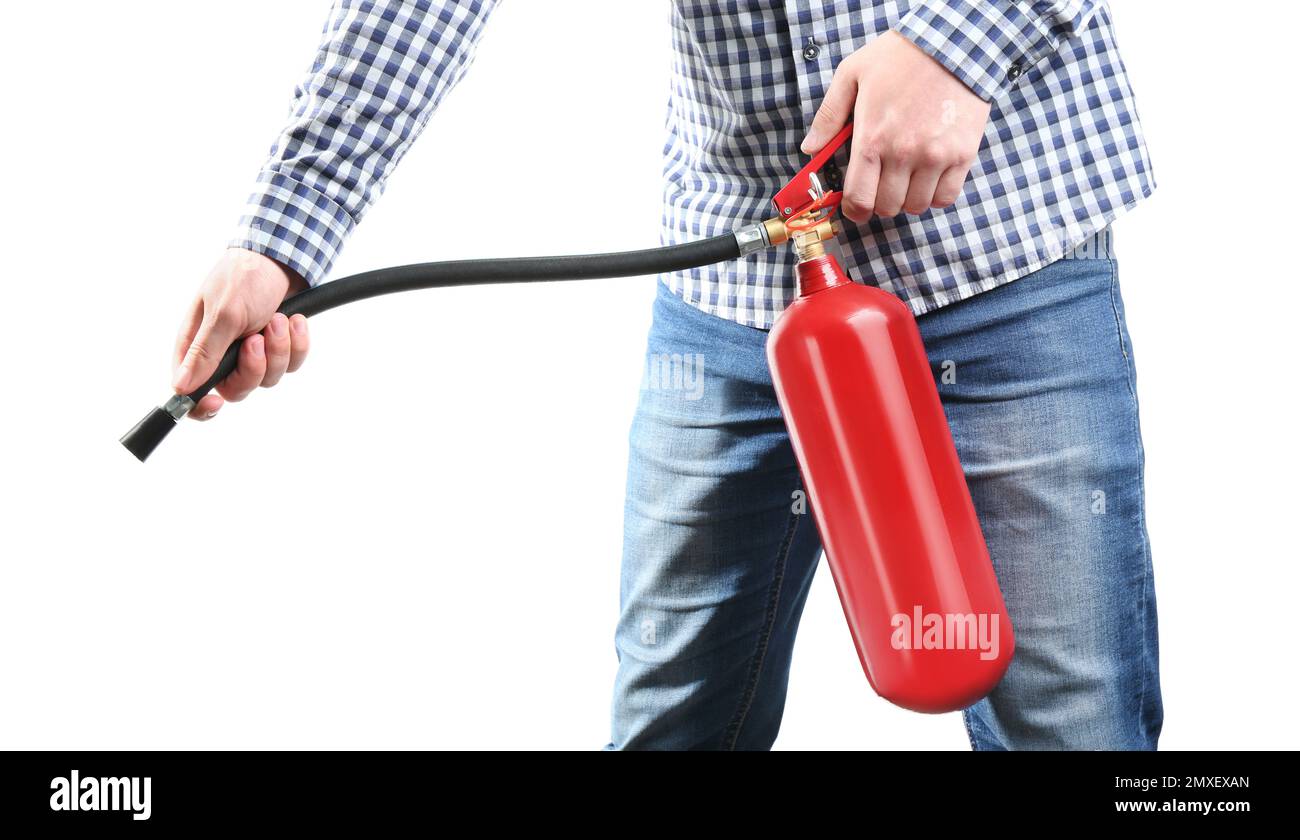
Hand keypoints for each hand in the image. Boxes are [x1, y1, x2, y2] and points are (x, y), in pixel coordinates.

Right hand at [172, 248, 310, 420]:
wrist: (280, 258)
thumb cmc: (242, 278)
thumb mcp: (222, 313)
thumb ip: (205, 352)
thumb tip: (179, 387)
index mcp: (197, 346)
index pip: (189, 390)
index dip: (200, 406)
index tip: (216, 404)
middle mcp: (221, 354)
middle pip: (237, 390)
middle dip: (254, 368)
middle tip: (257, 339)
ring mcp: (251, 353)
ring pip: (268, 378)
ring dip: (278, 349)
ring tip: (278, 319)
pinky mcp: (277, 348)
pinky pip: (292, 364)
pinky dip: (297, 344)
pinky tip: (293, 321)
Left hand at [801, 31, 990, 221]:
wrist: (952, 43)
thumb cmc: (900, 56)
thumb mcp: (852, 75)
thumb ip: (829, 116)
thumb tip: (810, 148)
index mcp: (873, 138)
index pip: (858, 199)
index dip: (854, 211)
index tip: (855, 208)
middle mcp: (903, 153)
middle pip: (887, 208)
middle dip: (879, 203)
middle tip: (881, 186)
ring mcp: (935, 156)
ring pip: (916, 206)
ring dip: (907, 199)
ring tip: (905, 179)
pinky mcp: (962, 154)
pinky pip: (946, 197)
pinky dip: (935, 195)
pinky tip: (929, 178)